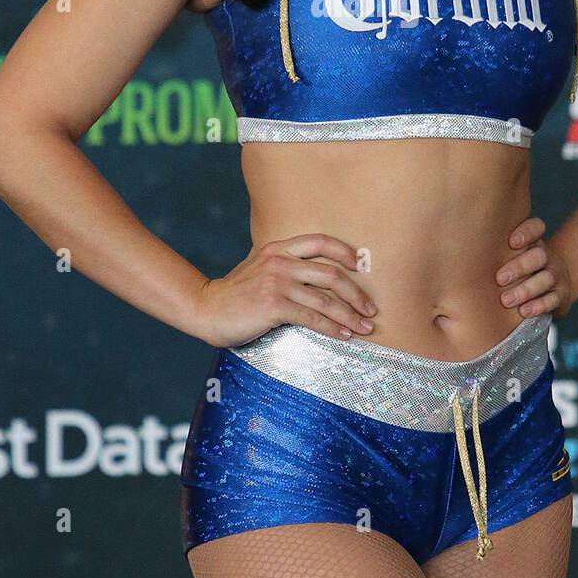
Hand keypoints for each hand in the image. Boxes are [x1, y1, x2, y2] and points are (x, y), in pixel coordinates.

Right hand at [192, 233, 378, 347]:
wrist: (207, 309)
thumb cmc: (237, 293)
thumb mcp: (260, 267)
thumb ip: (284, 265)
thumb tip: (317, 276)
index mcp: (278, 248)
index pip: (319, 242)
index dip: (344, 251)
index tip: (361, 266)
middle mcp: (280, 261)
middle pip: (331, 274)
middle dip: (356, 293)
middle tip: (371, 309)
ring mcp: (276, 282)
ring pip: (324, 299)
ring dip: (349, 315)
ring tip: (365, 328)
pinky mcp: (273, 305)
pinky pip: (311, 316)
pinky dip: (331, 327)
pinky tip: (343, 335)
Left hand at [495, 216, 574, 320]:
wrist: (553, 287)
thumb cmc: (521, 270)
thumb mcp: (511, 256)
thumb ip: (494, 251)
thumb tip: (459, 254)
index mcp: (534, 242)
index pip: (536, 227)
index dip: (526, 232)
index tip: (511, 242)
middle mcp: (547, 256)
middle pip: (539, 255)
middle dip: (519, 267)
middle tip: (499, 279)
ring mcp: (556, 275)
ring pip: (546, 278)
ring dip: (525, 290)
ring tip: (506, 300)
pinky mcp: (561, 295)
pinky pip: (553, 299)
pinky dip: (538, 306)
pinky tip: (523, 311)